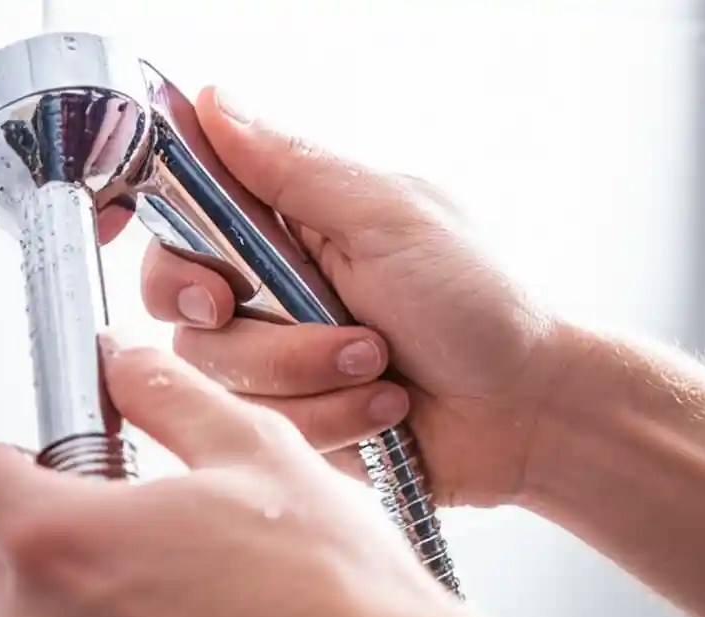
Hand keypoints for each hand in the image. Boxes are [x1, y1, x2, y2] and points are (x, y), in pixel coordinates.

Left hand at [0, 344, 616, 616]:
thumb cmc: (337, 602)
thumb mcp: (253, 454)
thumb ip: (166, 393)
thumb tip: (127, 363)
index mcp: (60, 540)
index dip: (4, 455)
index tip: (48, 462)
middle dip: (54, 530)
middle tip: (140, 527)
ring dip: (84, 602)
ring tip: (182, 595)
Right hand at [140, 87, 578, 506]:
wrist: (527, 410)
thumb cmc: (479, 301)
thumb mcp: (386, 217)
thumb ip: (290, 167)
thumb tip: (214, 100)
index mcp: (286, 224)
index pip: (180, 231)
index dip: (176, 266)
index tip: (217, 294)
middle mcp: (269, 288)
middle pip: (187, 319)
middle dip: (265, 341)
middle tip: (340, 335)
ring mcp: (278, 358)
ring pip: (225, 380)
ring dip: (313, 379)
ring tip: (383, 371)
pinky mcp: (293, 417)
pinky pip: (266, 427)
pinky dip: (331, 421)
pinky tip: (385, 413)